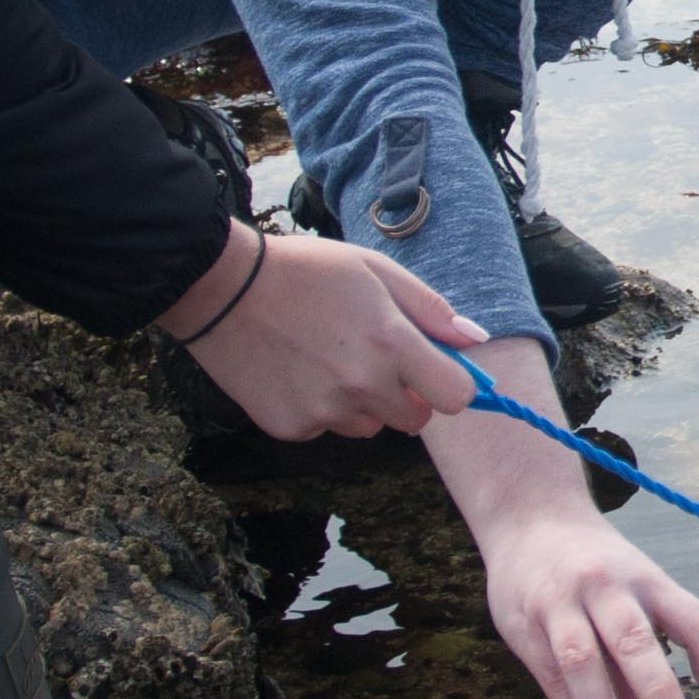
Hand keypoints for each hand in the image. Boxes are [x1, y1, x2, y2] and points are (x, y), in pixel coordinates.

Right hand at [161, 223, 482, 440]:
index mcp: (391, 344)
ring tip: (328, 358)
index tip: (436, 371)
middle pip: (414, 420)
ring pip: (369, 426)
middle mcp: (362, 385)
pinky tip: (297, 370)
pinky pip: (325, 428)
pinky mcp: (290, 427)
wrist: (224, 288)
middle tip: (374, 358)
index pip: (455, 397)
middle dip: (406, 396)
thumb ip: (430, 309)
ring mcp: (324, 411)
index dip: (450, 385)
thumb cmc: (306, 271)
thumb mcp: (376, 270)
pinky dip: (319, 408)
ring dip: (362, 404)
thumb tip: (474, 339)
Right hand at [429, 339, 698, 698]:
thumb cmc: (598, 565)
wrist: (530, 517)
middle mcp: (607, 587)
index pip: (694, 618)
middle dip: (659, 690)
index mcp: (648, 579)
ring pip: (583, 661)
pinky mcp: (524, 624)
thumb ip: (652, 634)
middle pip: (636, 639)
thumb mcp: (636, 581)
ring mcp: (562, 604)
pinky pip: (550, 676)